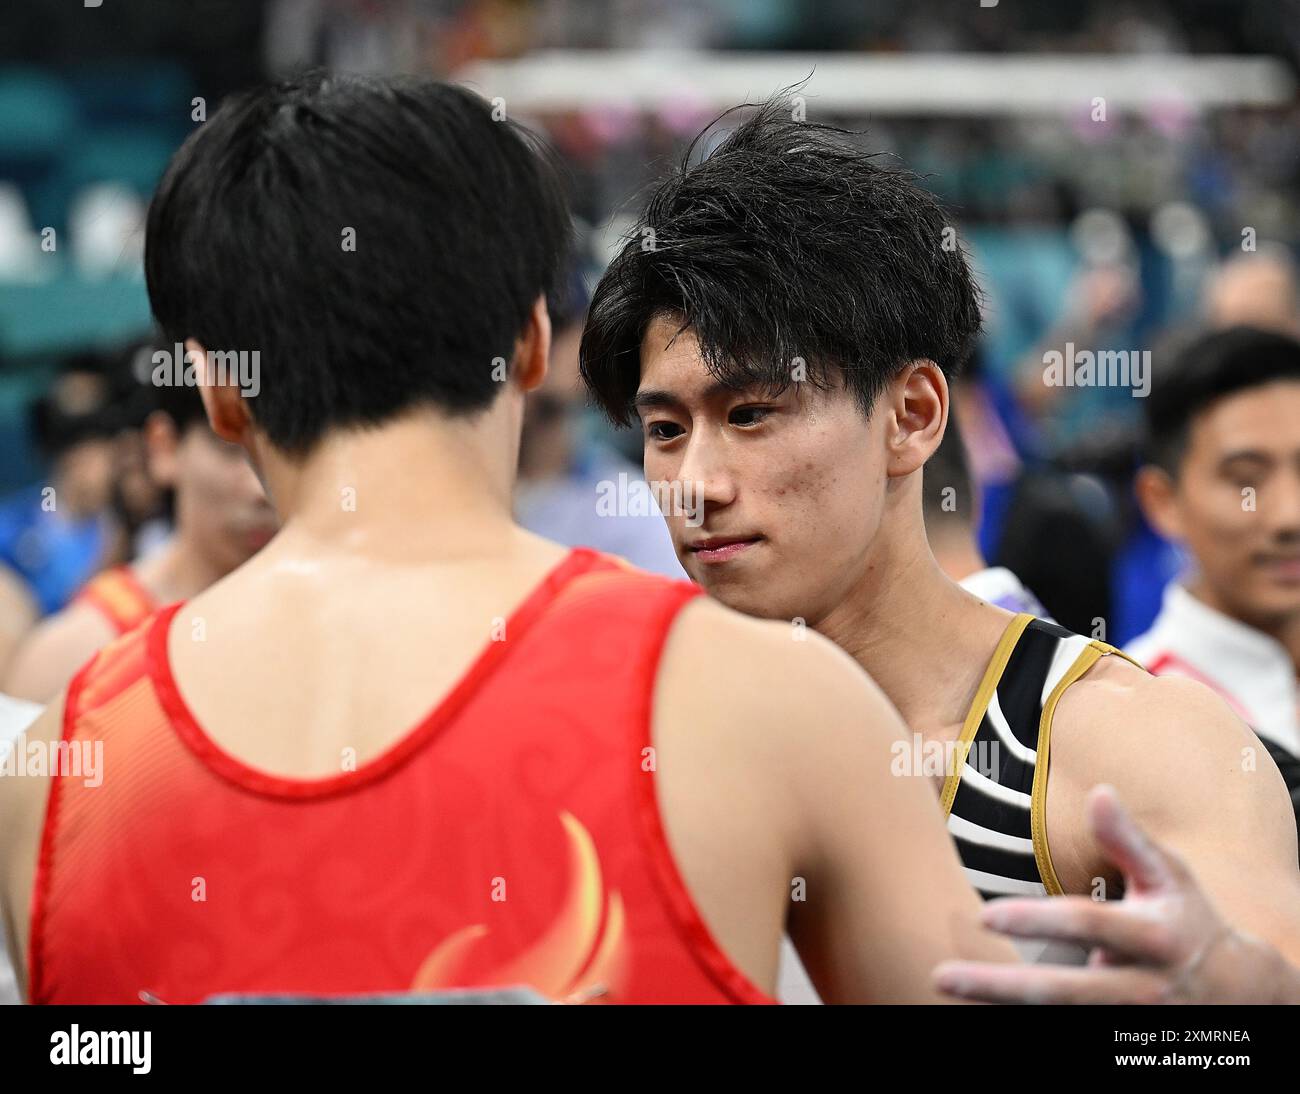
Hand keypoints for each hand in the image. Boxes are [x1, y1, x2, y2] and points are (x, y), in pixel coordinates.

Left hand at [932, 784, 1292, 1003]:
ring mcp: (1132, 1023)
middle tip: (942, 975)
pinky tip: (982, 1015)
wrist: (1239, 993)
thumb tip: (1100, 791)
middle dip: (1001, 985)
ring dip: (1003, 1009)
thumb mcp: (1170, 875)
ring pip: (1063, 1019)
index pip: (1088, 925)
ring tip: (949, 996)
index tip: (986, 915)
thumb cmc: (1187, 917)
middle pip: (1066, 991)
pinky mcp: (1124, 1043)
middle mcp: (1143, 987)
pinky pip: (1069, 1034)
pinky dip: (1026, 1025)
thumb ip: (1129, 840)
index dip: (1037, 921)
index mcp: (1155, 937)